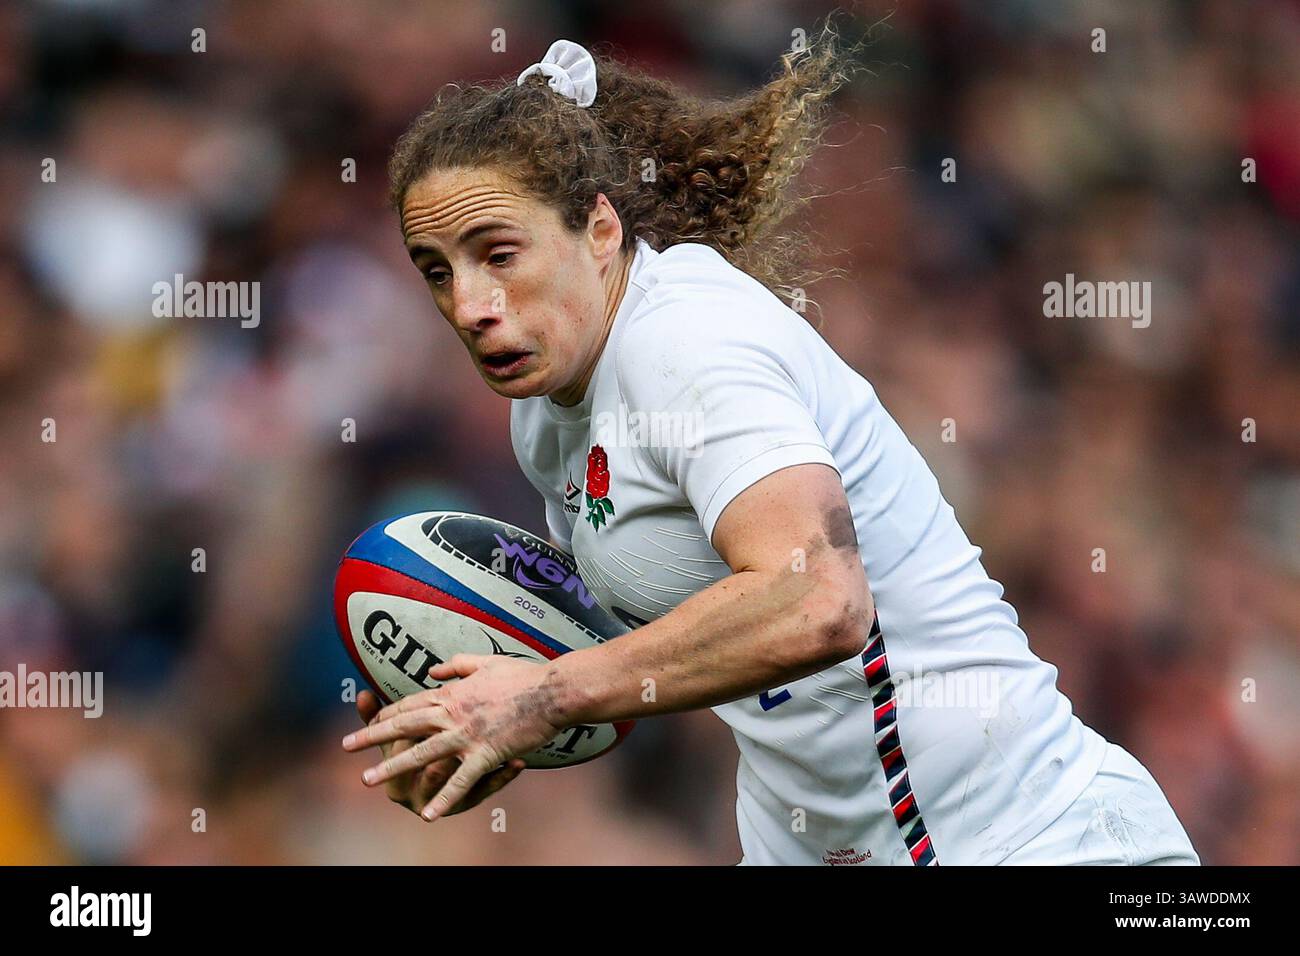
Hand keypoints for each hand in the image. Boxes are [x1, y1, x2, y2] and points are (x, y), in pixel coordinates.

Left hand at [344, 656, 564, 819]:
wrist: (552, 691)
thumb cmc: (523, 675)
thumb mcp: (486, 662)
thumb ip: (456, 665)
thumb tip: (433, 669)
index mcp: (452, 692)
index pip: (411, 704)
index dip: (388, 714)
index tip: (370, 722)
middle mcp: (452, 713)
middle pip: (404, 725)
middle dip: (372, 737)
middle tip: (346, 747)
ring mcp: (467, 734)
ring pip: (421, 753)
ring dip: (392, 768)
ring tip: (368, 781)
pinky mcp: (486, 753)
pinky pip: (461, 781)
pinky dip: (444, 799)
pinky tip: (428, 814)